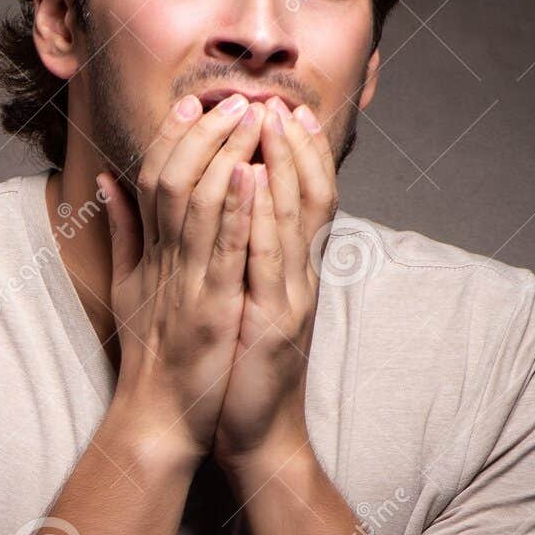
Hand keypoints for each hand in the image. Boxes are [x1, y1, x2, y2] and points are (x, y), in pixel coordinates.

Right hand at [97, 93, 262, 469]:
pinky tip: (251, 175)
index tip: (191, 103)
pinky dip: (234, 211)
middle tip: (229, 96)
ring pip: (198, 205)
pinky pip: (222, 251)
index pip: (155, 180)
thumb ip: (122, 232)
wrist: (158, 416)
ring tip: (248, 116)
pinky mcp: (211, 308)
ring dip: (224, 155)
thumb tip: (106, 181)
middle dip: (202, 134)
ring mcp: (187, 283)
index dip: (173, 138)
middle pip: (174, 179)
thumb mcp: (130, 286)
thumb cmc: (152, 356)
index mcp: (152, 253)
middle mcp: (165, 260)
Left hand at [213, 96, 339, 476]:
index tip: (285, 111)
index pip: (305, 199)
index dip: (300, 154)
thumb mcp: (241, 304)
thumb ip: (236, 259)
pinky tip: (250, 181)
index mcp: (289, 271)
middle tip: (282, 101)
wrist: (253, 433)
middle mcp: (298, 277)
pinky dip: (260, 216)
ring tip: (270, 120)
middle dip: (296, 146)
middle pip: (309, 197)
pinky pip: (266, 259)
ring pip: (293, 218)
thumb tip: (225, 219)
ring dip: (283, 165)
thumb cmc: (241, 368)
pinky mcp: (273, 320)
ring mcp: (289, 297)